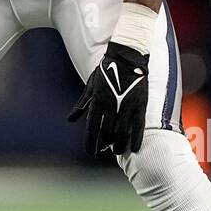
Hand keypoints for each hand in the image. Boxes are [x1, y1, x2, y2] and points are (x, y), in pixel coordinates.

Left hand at [68, 41, 148, 156]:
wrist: (126, 58)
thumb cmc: (106, 71)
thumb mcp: (90, 86)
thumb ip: (81, 105)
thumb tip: (70, 120)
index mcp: (98, 102)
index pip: (92, 128)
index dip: (90, 143)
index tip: (90, 152)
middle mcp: (111, 107)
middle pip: (107, 134)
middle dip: (105, 144)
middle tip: (104, 149)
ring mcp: (127, 107)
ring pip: (122, 135)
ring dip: (119, 146)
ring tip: (117, 150)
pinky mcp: (140, 106)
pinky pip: (138, 129)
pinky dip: (135, 141)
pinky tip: (133, 148)